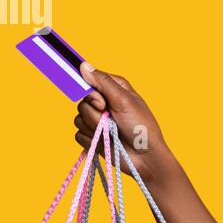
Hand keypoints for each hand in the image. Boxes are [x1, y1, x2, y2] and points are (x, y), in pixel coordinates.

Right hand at [74, 63, 174, 184]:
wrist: (144, 157)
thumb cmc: (140, 127)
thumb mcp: (124, 100)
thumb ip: (103, 82)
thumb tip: (83, 65)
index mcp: (113, 89)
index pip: (89, 82)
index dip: (92, 93)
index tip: (101, 103)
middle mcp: (104, 103)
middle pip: (81, 102)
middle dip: (95, 114)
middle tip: (111, 119)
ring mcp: (98, 120)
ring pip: (78, 119)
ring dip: (95, 128)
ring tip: (112, 133)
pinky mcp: (92, 137)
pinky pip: (78, 134)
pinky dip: (91, 140)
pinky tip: (106, 143)